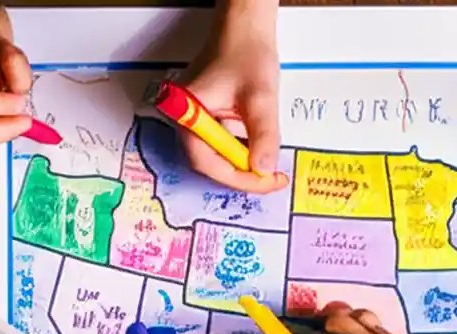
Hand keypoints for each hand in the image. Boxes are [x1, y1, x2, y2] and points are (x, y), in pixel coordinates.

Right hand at [182, 6, 288, 193]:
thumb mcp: (260, 97)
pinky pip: (223, 142)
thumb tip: (264, 169)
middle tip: (271, 179)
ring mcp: (195, 118)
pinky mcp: (208, 116)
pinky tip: (259, 148)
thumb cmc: (245, 52)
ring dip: (244, 162)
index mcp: (187, 114)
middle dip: (242, 173)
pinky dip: (243, 149)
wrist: (245, 28)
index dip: (237, 177)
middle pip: (210, 163)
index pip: (207, 162)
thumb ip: (263, 135)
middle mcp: (186, 119)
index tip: (264, 181)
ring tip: (270, 166)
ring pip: (219, 154)